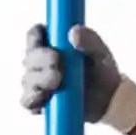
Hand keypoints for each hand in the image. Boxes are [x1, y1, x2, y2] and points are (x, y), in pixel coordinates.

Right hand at [20, 23, 135, 132]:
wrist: (108, 100)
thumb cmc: (102, 72)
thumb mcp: (100, 53)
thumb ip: (90, 40)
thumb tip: (73, 32)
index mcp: (52, 44)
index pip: (35, 34)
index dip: (36, 37)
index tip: (50, 44)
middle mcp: (39, 62)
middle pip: (29, 57)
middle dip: (41, 60)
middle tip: (58, 64)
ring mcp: (36, 82)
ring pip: (27, 79)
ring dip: (40, 80)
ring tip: (57, 84)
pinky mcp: (38, 102)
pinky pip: (28, 101)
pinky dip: (35, 99)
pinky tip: (47, 97)